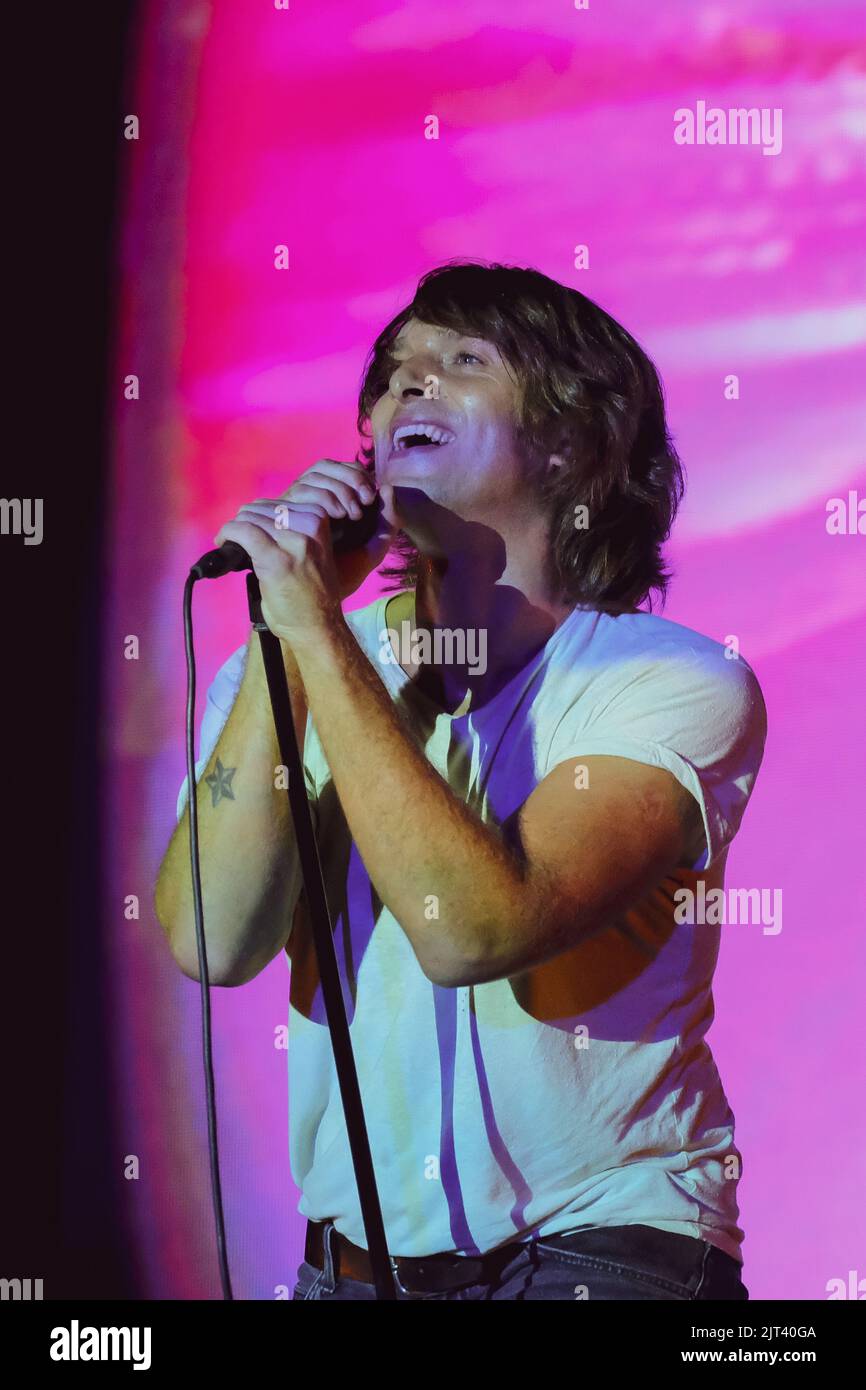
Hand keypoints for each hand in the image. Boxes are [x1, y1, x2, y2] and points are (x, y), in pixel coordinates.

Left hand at [214, 460, 394, 648]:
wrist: (317, 626)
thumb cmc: (312, 595)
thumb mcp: (313, 552)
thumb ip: (293, 531)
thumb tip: (258, 517)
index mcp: (320, 522)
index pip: (280, 502)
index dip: (260, 513)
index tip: (251, 527)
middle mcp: (310, 529)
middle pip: (263, 507)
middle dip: (245, 520)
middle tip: (237, 537)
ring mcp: (294, 544)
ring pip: (251, 517)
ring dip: (235, 528)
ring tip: (229, 541)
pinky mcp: (276, 561)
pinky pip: (243, 532)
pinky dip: (227, 533)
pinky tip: (222, 542)